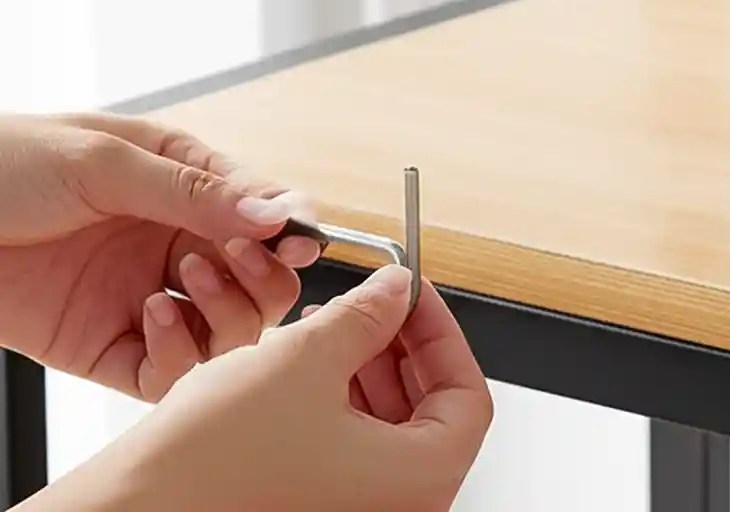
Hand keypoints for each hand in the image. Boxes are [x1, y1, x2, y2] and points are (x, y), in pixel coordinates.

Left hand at [0, 112, 322, 400]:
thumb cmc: (2, 162)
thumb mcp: (105, 159)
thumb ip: (195, 192)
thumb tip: (276, 215)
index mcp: (184, 185)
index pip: (265, 213)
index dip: (292, 231)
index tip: (299, 241)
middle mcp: (174, 244)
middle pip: (263, 280)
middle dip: (264, 278)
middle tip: (236, 261)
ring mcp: (147, 296)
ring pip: (231, 332)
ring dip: (226, 314)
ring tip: (183, 283)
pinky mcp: (112, 347)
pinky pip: (172, 373)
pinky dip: (179, 356)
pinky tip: (150, 315)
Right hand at [19, 265, 494, 511]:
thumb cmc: (211, 465)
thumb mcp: (304, 360)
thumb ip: (367, 317)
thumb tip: (396, 290)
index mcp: (418, 482)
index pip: (468, 395)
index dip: (441, 332)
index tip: (414, 293)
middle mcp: (398, 508)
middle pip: (432, 413)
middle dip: (401, 347)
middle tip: (375, 304)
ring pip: (389, 431)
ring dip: (366, 371)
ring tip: (330, 329)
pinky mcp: (315, 509)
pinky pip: (351, 452)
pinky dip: (337, 405)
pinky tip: (303, 369)